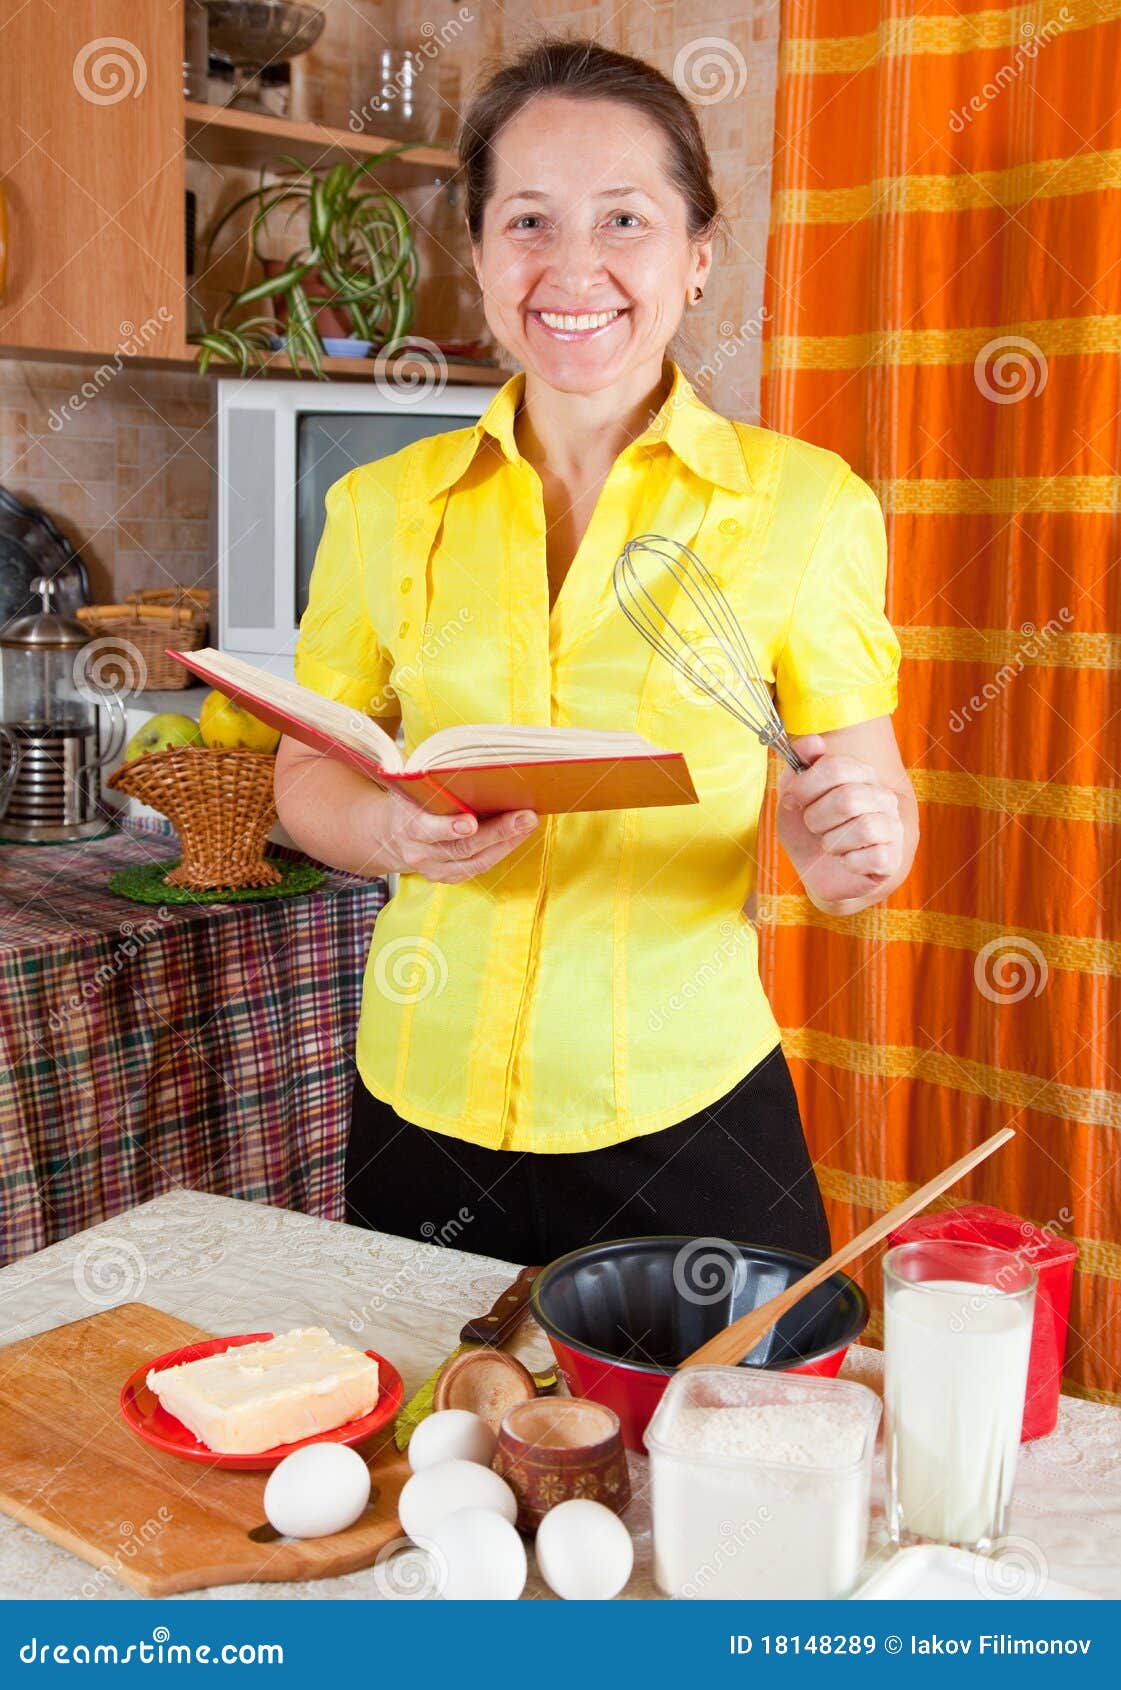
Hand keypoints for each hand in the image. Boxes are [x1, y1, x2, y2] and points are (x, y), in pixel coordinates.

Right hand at [384, 788, 537, 884]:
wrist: (391, 836)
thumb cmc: (410, 803)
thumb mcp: (413, 789)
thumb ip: (434, 782)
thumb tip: (476, 768)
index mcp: (407, 826)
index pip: (427, 830)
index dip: (449, 828)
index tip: (471, 823)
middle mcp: (420, 853)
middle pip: (462, 847)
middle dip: (498, 832)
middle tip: (526, 817)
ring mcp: (436, 869)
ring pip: (477, 860)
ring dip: (508, 842)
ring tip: (529, 823)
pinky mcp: (450, 877)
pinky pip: (480, 866)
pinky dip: (502, 849)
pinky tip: (519, 834)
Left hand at [776, 734, 904, 911]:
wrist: (816, 871)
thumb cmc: (808, 829)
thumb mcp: (793, 796)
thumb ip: (798, 765)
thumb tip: (814, 742)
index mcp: (860, 775)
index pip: (836, 768)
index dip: (805, 787)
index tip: (793, 801)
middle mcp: (882, 797)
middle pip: (848, 799)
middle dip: (817, 818)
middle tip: (813, 827)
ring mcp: (891, 827)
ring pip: (863, 828)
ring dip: (832, 842)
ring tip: (829, 844)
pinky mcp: (892, 859)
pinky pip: (873, 857)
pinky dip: (849, 862)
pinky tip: (846, 861)